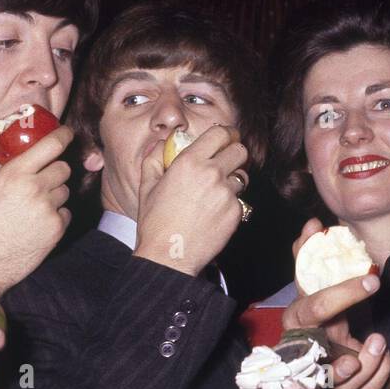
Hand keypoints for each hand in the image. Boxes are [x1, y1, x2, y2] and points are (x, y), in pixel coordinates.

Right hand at [0, 122, 73, 298]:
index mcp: (15, 174)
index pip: (52, 145)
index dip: (64, 135)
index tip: (67, 133)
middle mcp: (35, 188)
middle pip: (63, 167)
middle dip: (53, 171)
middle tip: (37, 182)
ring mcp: (49, 209)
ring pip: (65, 190)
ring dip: (54, 194)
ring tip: (31, 207)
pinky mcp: (57, 228)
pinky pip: (66, 212)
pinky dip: (56, 216)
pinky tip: (36, 224)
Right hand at [133, 125, 248, 276]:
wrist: (169, 256)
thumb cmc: (155, 222)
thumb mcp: (147, 186)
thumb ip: (154, 158)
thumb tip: (162, 143)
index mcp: (190, 162)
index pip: (221, 133)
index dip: (226, 133)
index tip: (226, 137)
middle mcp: (212, 173)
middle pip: (240, 150)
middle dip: (234, 153)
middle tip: (226, 162)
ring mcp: (226, 193)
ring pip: (242, 176)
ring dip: (233, 179)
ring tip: (216, 191)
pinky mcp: (235, 211)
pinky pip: (239, 199)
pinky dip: (230, 202)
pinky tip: (214, 212)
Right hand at [281, 219, 389, 388]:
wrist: (312, 355)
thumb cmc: (316, 315)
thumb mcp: (313, 286)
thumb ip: (309, 254)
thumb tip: (313, 223)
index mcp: (299, 319)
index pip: (317, 306)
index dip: (344, 293)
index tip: (373, 279)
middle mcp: (305, 352)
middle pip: (327, 358)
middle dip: (353, 350)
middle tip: (378, 337)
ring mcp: (320, 378)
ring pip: (344, 383)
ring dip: (368, 366)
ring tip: (379, 343)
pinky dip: (377, 377)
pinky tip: (383, 356)